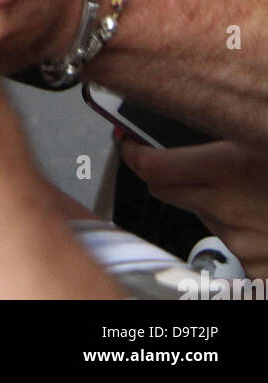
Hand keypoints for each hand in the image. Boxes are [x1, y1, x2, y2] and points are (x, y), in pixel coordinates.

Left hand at [121, 139, 267, 278]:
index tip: (127, 142)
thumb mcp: (253, 133)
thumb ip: (213, 126)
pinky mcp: (252, 267)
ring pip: (199, 213)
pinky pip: (226, 239)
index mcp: (228, 168)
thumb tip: (185, 115)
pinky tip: (255, 212)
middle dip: (161, 173)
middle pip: (164, 191)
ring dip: (206, 199)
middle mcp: (226, 208)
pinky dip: (232, 225)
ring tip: (240, 185)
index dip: (131, 152)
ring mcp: (238, 241)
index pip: (151, 167)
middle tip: (177, 158)